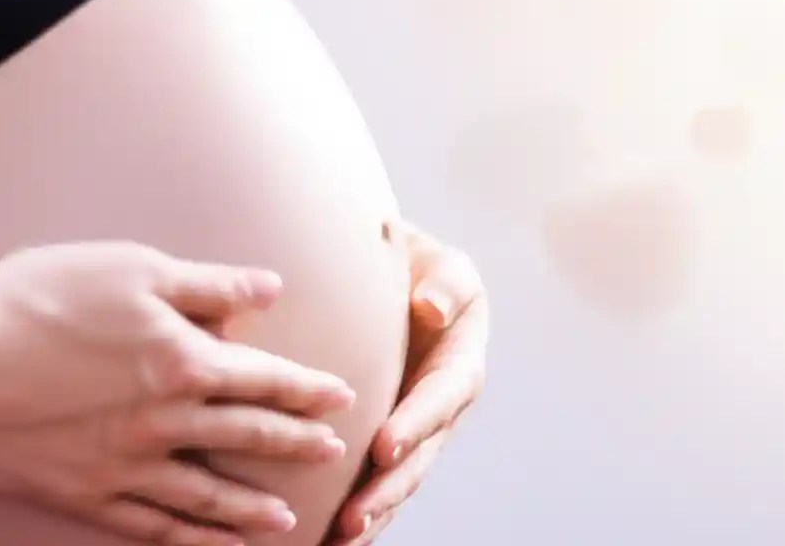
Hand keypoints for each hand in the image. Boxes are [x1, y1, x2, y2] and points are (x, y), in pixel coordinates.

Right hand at [0, 241, 356, 545]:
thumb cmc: (40, 301)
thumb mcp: (134, 269)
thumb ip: (210, 284)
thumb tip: (272, 286)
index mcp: (185, 361)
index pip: (265, 378)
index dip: (307, 388)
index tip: (341, 397)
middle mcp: (167, 420)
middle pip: (248, 436)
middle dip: (295, 443)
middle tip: (332, 453)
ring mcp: (128, 465)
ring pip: (206, 495)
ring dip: (250, 507)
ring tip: (286, 520)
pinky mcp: (87, 494)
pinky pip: (152, 526)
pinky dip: (189, 541)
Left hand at [327, 223, 488, 544]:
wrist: (402, 279)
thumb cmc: (423, 269)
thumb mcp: (448, 266)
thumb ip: (448, 283)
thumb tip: (434, 308)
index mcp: (460, 366)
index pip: (440, 398)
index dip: (416, 424)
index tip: (384, 446)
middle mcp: (440, 409)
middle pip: (418, 456)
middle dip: (388, 489)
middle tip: (354, 517)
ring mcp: (416, 431)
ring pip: (397, 479)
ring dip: (371, 513)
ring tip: (338, 539)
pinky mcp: (387, 442)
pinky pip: (373, 481)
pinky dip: (358, 513)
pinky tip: (324, 540)